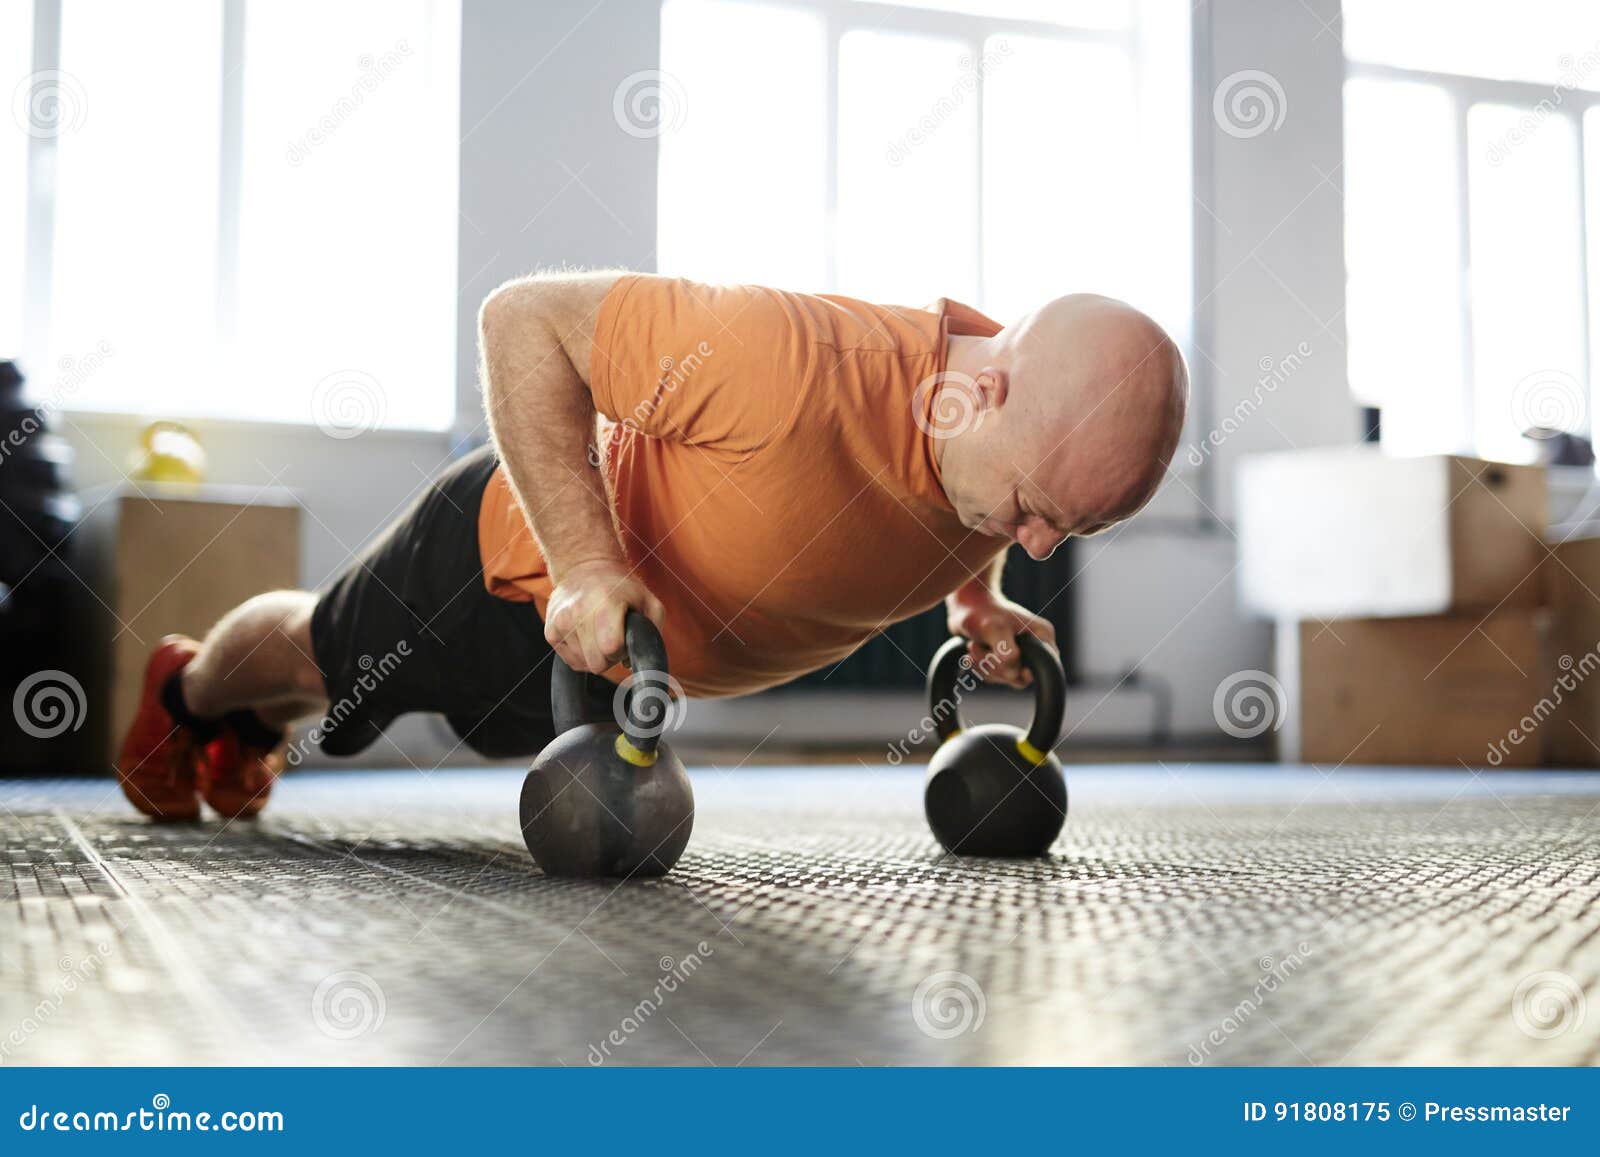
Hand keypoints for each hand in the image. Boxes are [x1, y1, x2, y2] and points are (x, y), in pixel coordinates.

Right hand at [544, 558, 664, 674]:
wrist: (585, 568)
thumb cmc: (621, 588)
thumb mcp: (648, 601)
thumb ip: (653, 631)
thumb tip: (633, 661)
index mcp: (605, 604)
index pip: (611, 648)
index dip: (622, 650)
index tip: (623, 638)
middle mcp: (578, 612)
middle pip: (597, 663)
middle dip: (609, 658)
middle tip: (612, 639)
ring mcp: (561, 622)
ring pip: (583, 665)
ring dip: (595, 656)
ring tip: (599, 634)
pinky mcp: (550, 631)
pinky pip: (571, 661)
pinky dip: (582, 655)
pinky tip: (587, 637)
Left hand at [945, 586, 1056, 688]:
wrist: (964, 604)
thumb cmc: (981, 611)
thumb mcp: (994, 629)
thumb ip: (1006, 652)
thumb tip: (1014, 673)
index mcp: (1042, 635)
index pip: (1046, 667)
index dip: (1025, 671)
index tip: (1005, 660)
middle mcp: (1035, 646)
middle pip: (1022, 677)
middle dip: (997, 667)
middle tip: (979, 649)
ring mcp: (1020, 653)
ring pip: (1007, 677)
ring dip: (986, 666)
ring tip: (973, 646)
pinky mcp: (1006, 658)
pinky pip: (997, 676)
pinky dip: (982, 668)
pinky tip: (972, 652)